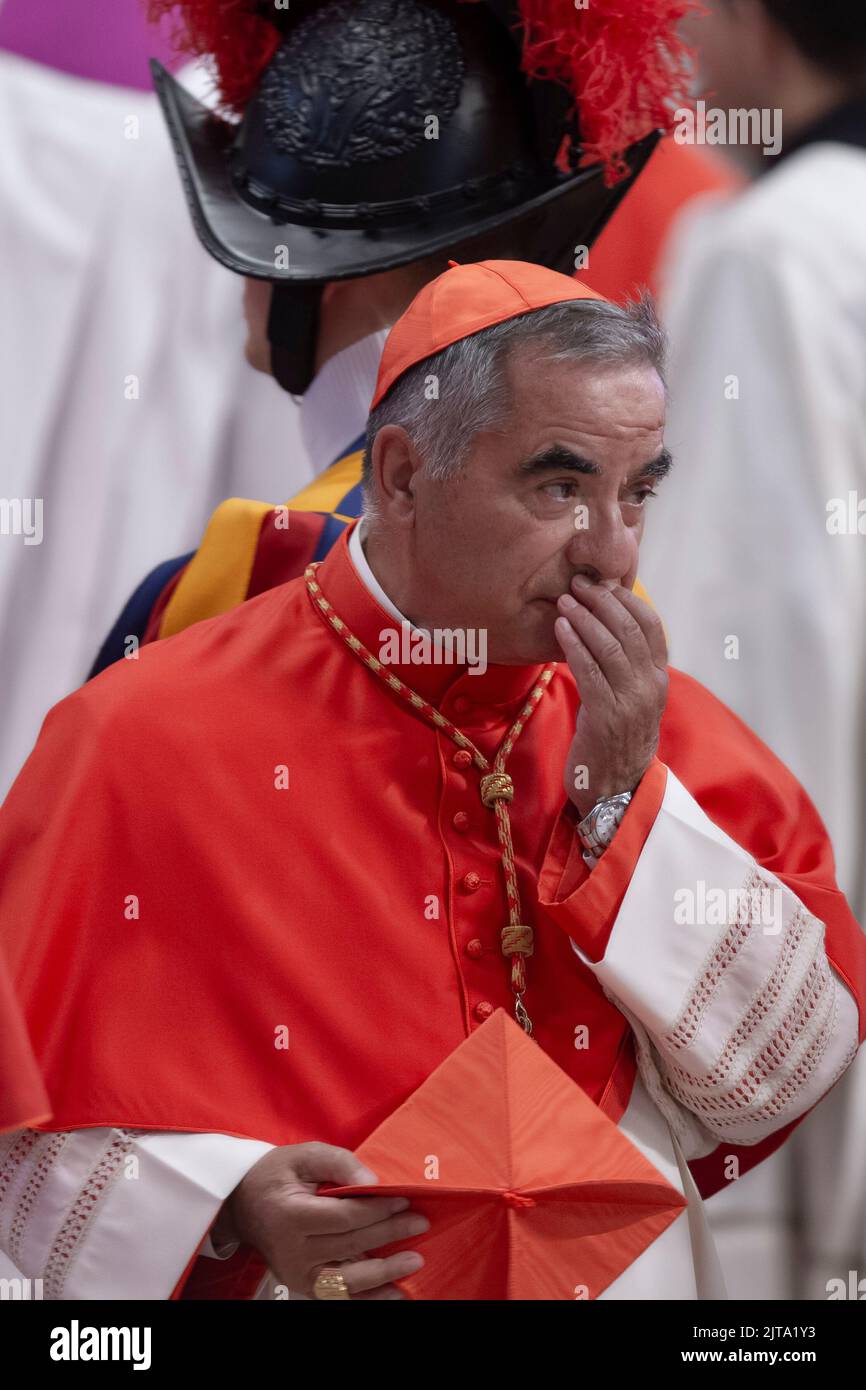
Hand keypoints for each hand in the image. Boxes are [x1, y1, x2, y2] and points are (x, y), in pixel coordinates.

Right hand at [212, 1141, 427, 1299]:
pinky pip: (340, 1295)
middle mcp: (292, 1251)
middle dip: (389, 1233)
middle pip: (351, 1244)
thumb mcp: (304, 1155)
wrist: (243, 1205)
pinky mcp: (302, 1285)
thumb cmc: (277, 1175)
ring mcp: (297, 1273)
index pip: (344, 1217)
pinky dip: (369, 1297)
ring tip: (415, 1261)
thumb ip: (339, 1163)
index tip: (404, 1198)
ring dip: (385, 1272)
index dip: (377, 1209)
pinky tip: (395, 1292)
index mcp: (291, 1215)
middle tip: (420, 1222)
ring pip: (348, 1279)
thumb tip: (373, 1182)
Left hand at [554, 577, 667, 818]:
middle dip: (601, 600)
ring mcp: (631, 702)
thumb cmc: (615, 740)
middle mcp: (651, 686)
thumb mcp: (628, 699)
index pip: (652, 625)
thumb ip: (621, 667)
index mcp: (659, 678)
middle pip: (630, 629)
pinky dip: (574, 645)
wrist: (616, 789)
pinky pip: (590, 671)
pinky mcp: (606, 716)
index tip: (602, 581)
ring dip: (584, 618)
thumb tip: (599, 627)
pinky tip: (559, 629)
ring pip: (610, 646)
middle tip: (576, 583)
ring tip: (564, 600)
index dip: (626, 598)